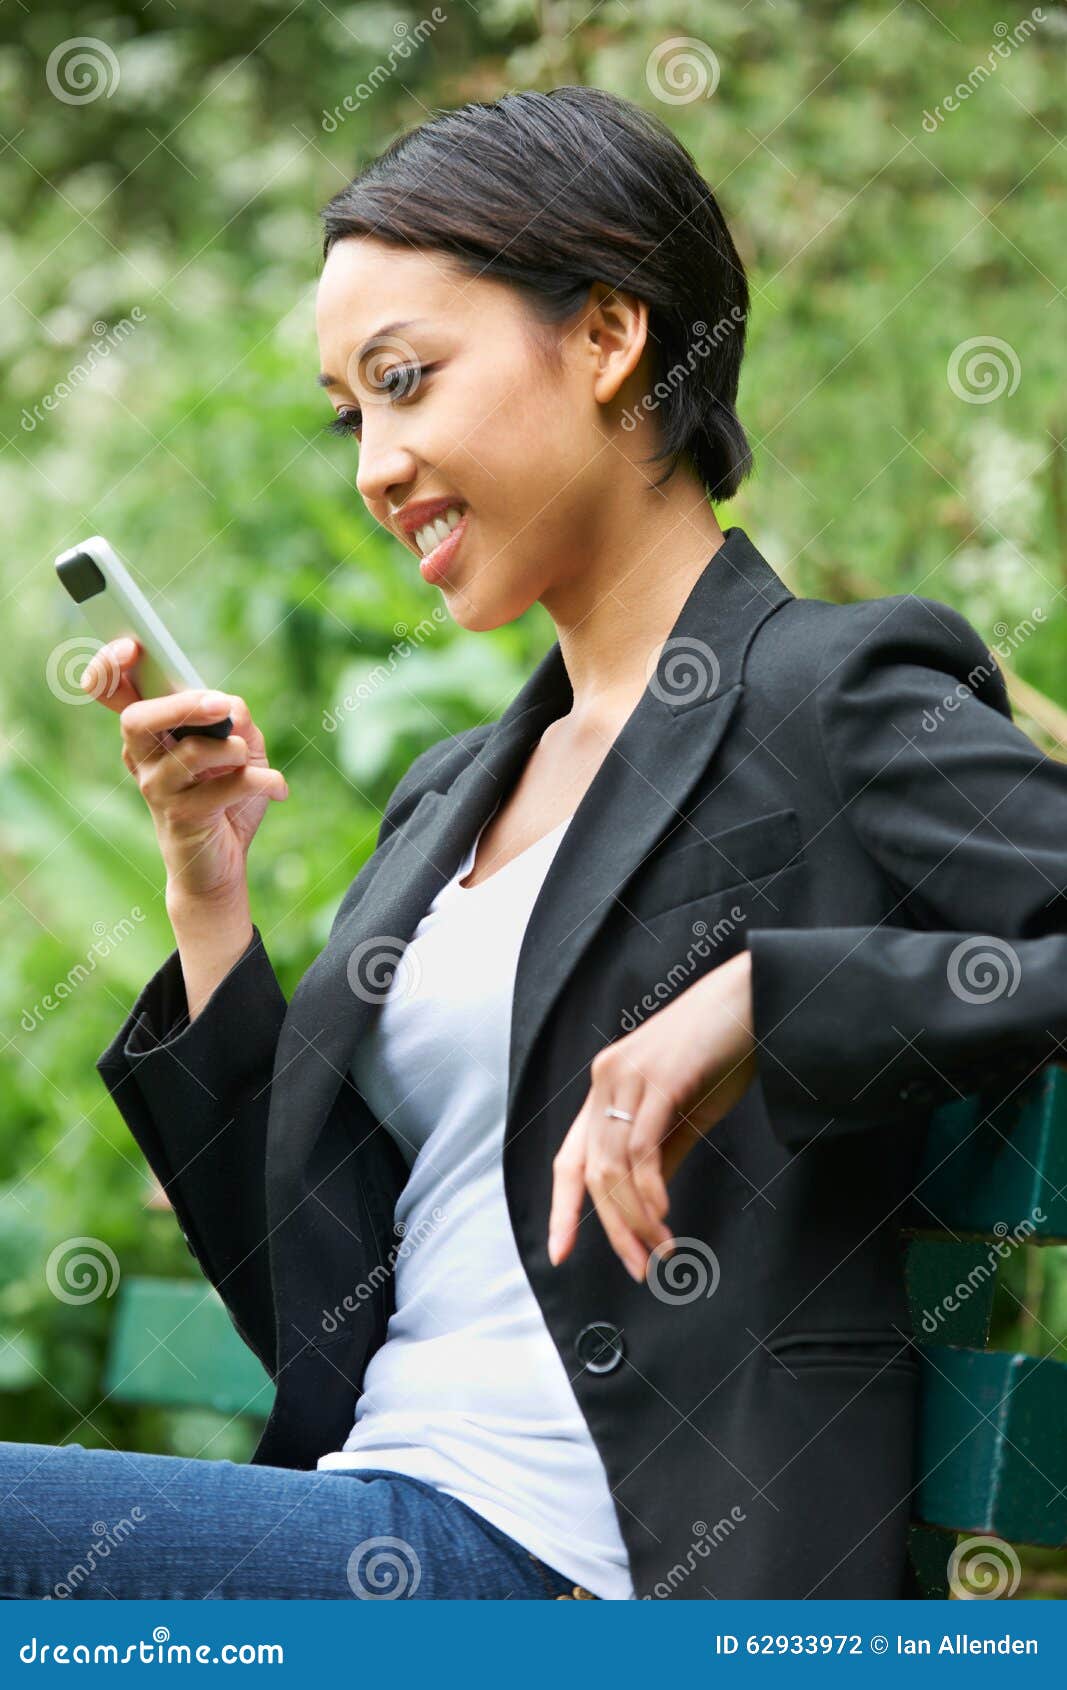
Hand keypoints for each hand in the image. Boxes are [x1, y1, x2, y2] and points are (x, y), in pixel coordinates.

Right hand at [81, 636, 288, 904]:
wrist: (221, 866)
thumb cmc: (226, 799)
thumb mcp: (241, 749)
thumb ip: (235, 719)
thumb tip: (228, 705)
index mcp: (151, 732)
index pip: (112, 692)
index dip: (109, 666)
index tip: (131, 646)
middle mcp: (143, 759)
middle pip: (138, 719)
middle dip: (183, 706)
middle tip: (220, 706)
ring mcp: (158, 790)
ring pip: (190, 754)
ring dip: (233, 750)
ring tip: (248, 758)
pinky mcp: (183, 818)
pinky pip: (227, 787)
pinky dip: (264, 781)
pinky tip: (278, 788)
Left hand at [547, 949, 756, 1282]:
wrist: (755, 1000)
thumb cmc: (724, 1052)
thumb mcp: (686, 1112)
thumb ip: (659, 1154)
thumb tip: (641, 1205)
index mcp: (606, 1088)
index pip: (568, 1159)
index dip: (562, 1208)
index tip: (560, 1253)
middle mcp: (605, 1080)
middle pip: (590, 1171)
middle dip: (612, 1228)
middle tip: (638, 1268)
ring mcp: (629, 1077)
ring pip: (614, 1166)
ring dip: (636, 1218)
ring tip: (660, 1250)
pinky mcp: (659, 1079)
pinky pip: (643, 1147)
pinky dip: (649, 1189)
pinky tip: (664, 1213)